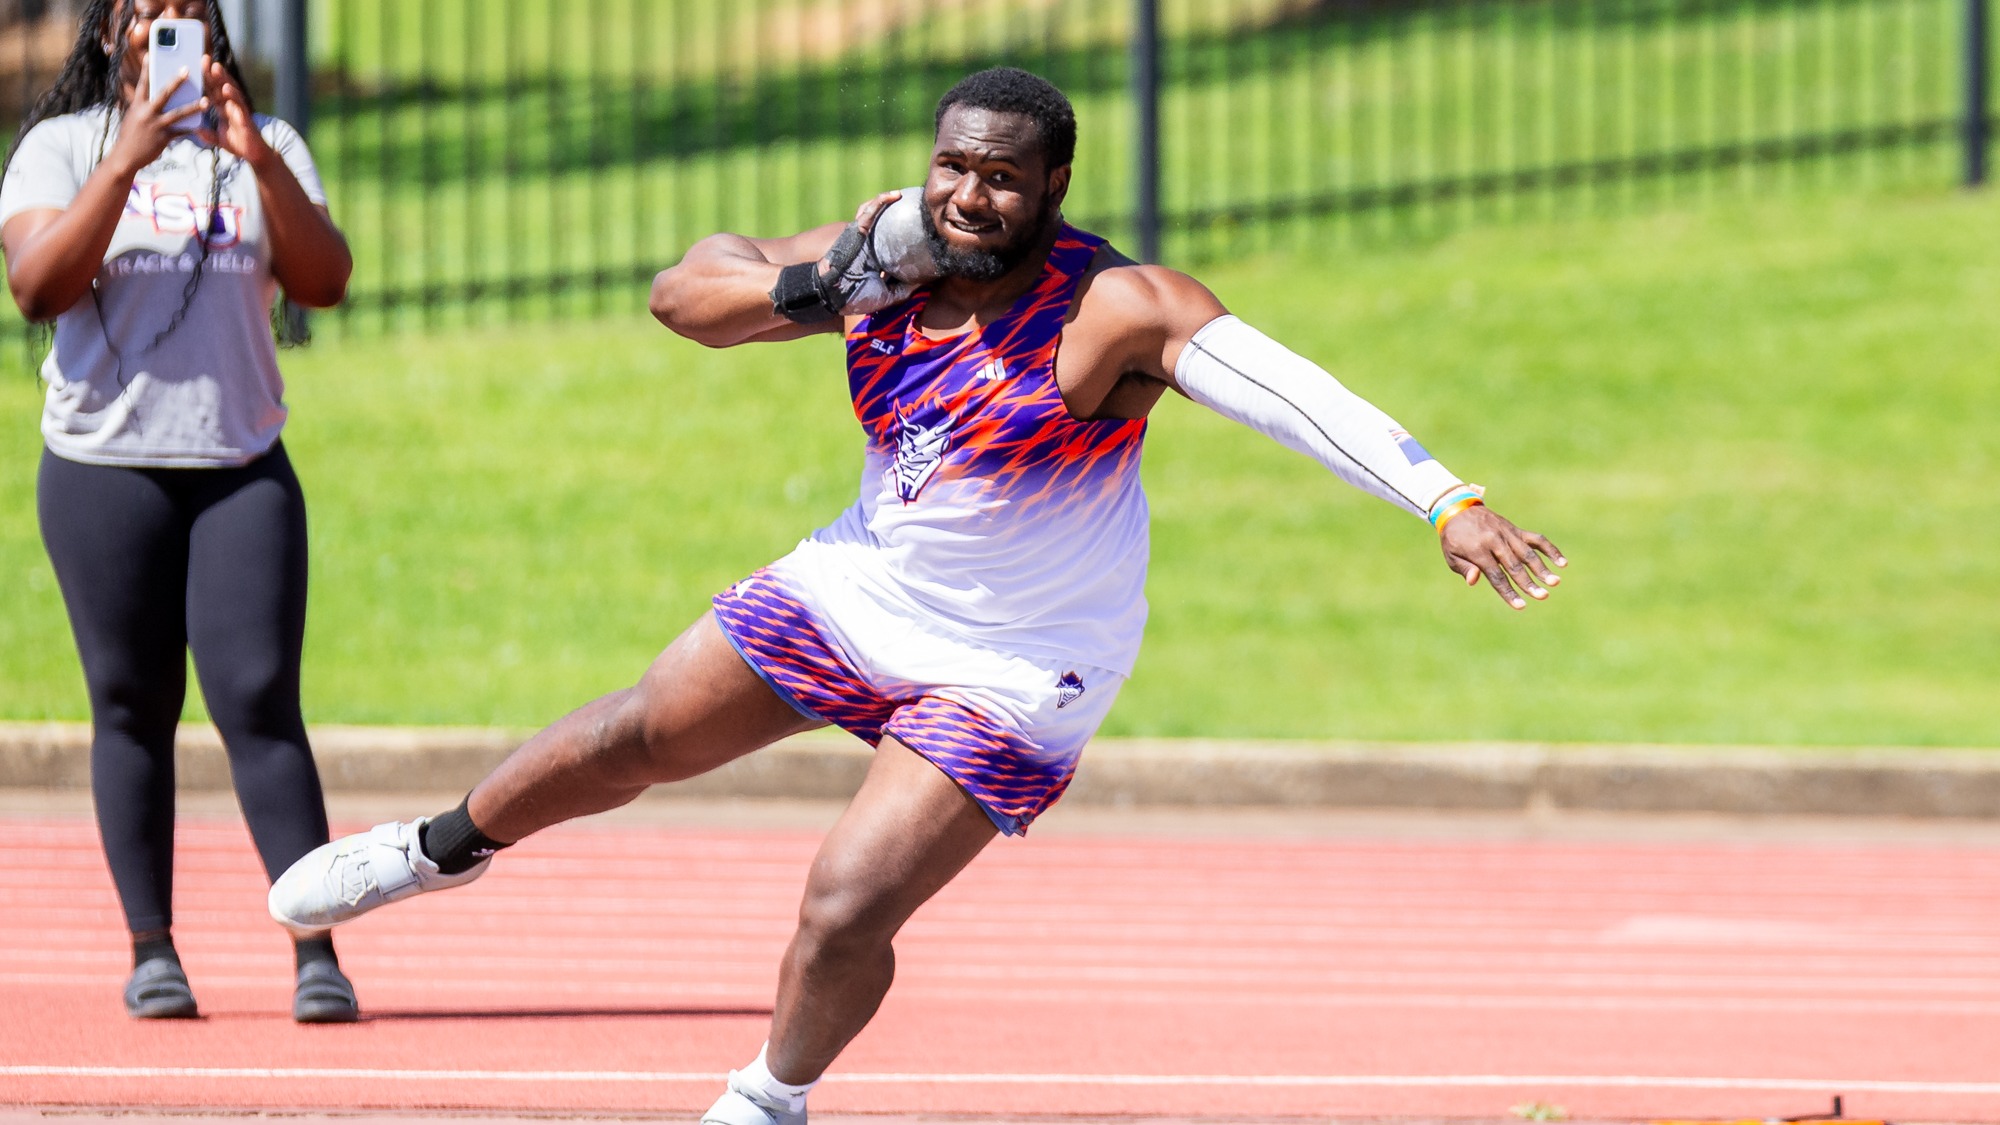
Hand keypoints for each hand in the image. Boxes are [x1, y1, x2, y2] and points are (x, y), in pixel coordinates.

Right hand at [106, 54, 207, 177]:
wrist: (126, 157)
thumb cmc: (131, 135)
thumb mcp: (134, 117)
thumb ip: (144, 106)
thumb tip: (153, 95)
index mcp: (137, 105)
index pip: (142, 84)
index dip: (146, 69)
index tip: (150, 55)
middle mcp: (146, 113)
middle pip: (163, 94)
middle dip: (176, 81)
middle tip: (187, 69)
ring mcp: (155, 125)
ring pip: (178, 113)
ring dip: (193, 107)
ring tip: (206, 101)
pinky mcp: (163, 138)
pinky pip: (181, 131)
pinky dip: (192, 128)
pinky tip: (203, 124)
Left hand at [196, 57, 274, 167]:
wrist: (255, 155)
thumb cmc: (238, 144)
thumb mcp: (218, 139)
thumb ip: (207, 134)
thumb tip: (196, 130)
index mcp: (224, 108)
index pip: (212, 90)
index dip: (205, 78)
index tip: (196, 65)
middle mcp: (232, 105)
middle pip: (221, 86)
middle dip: (212, 72)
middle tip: (204, 58)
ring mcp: (240, 110)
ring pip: (231, 91)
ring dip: (224, 79)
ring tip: (216, 67)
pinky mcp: (246, 119)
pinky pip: (239, 106)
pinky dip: (233, 96)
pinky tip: (227, 88)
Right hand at [818, 191, 919, 313]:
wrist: (833, 294)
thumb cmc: (856, 297)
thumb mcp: (887, 297)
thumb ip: (905, 289)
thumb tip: (927, 281)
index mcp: (878, 261)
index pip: (896, 247)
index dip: (910, 239)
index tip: (928, 235)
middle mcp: (872, 246)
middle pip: (889, 226)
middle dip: (903, 216)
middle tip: (922, 211)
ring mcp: (864, 236)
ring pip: (879, 214)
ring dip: (891, 203)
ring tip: (909, 196)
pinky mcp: (856, 229)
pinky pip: (870, 211)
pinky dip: (882, 201)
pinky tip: (896, 195)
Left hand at [1438, 505, 1566, 609]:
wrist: (1458, 510)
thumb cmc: (1453, 538)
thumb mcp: (1450, 555)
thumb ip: (1464, 568)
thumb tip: (1475, 580)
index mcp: (1478, 550)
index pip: (1496, 576)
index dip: (1509, 592)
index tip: (1521, 606)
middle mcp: (1495, 541)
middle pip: (1515, 566)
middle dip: (1529, 583)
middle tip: (1543, 596)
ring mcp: (1508, 534)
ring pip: (1528, 553)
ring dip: (1542, 568)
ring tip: (1555, 582)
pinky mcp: (1516, 529)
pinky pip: (1536, 539)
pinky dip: (1550, 549)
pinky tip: (1562, 562)